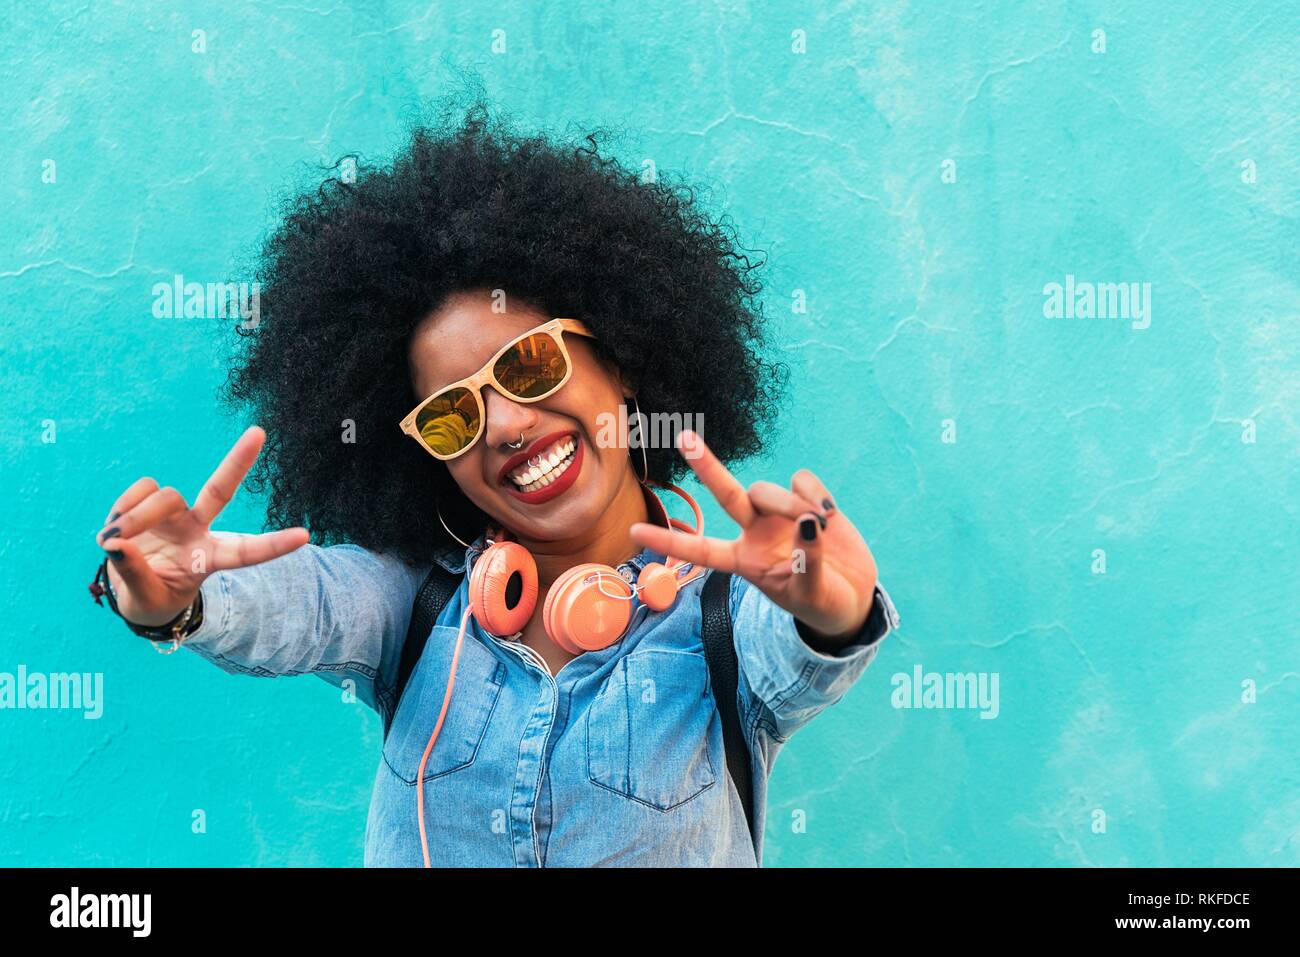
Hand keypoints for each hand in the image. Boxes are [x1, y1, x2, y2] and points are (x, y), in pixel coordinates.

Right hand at [96, 426, 309, 626]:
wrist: (132, 591)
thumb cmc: (152, 598)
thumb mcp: (146, 599)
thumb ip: (134, 574)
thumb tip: (116, 544)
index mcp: (212, 559)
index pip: (248, 553)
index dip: (274, 545)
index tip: (305, 536)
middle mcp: (199, 529)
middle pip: (221, 491)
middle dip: (238, 461)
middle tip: (259, 432)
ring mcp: (176, 514)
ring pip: (164, 496)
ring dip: (136, 517)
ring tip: (115, 541)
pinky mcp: (150, 503)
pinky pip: (142, 489)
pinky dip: (124, 506)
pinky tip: (115, 528)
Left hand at [629, 430, 877, 642]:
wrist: (853, 596)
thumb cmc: (823, 603)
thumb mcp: (812, 594)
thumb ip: (808, 562)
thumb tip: (809, 525)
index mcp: (745, 562)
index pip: (701, 551)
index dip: (669, 542)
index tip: (634, 529)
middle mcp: (755, 533)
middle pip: (727, 494)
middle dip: (707, 466)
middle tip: (684, 437)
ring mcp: (778, 515)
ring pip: (770, 489)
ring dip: (792, 503)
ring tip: (819, 526)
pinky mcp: (806, 500)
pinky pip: (801, 481)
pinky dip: (814, 494)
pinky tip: (828, 514)